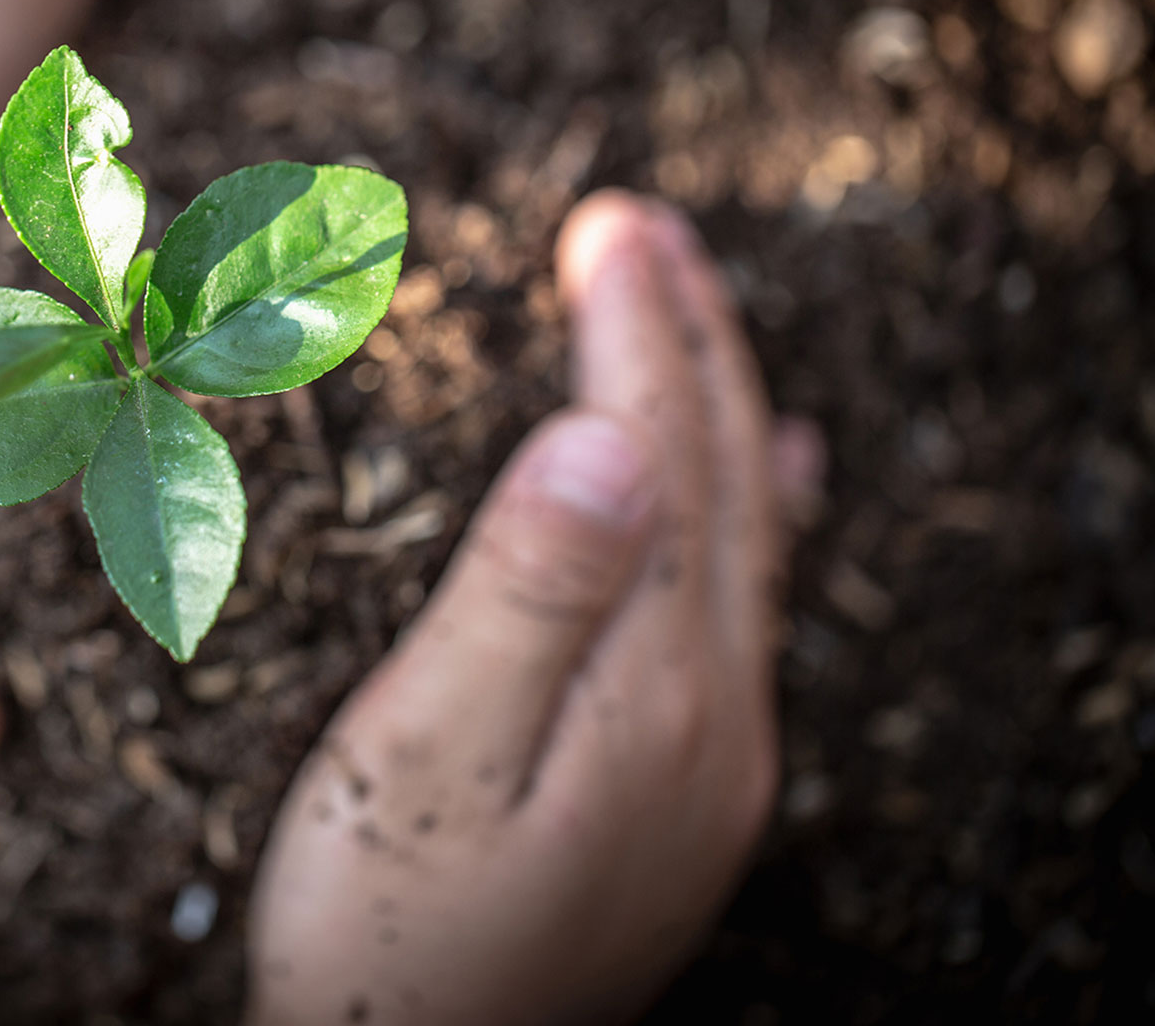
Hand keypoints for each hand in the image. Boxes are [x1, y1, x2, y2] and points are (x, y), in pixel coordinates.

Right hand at [246, 192, 813, 1022]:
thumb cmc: (387, 930)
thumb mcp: (432, 758)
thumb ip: (525, 596)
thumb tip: (608, 435)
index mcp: (654, 683)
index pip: (663, 460)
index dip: (636, 334)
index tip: (608, 224)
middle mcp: (714, 714)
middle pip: (724, 485)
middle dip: (688, 343)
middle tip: (642, 226)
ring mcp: (712, 760)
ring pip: (743, 542)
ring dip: (720, 415)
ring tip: (701, 318)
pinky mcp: (684, 793)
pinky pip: (742, 608)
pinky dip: (748, 518)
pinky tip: (767, 489)